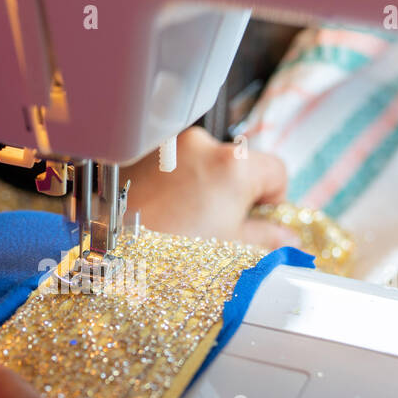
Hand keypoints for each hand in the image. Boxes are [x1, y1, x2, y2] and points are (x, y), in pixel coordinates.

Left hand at [125, 127, 298, 249]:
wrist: (109, 251)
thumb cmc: (169, 252)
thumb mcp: (231, 251)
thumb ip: (267, 240)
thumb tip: (288, 240)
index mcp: (234, 165)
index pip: (276, 171)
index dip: (273, 199)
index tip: (257, 219)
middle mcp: (203, 145)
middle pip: (239, 166)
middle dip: (234, 195)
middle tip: (215, 228)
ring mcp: (170, 145)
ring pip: (204, 165)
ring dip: (203, 188)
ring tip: (182, 224)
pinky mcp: (144, 152)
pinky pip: (173, 164)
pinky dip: (175, 183)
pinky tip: (162, 212)